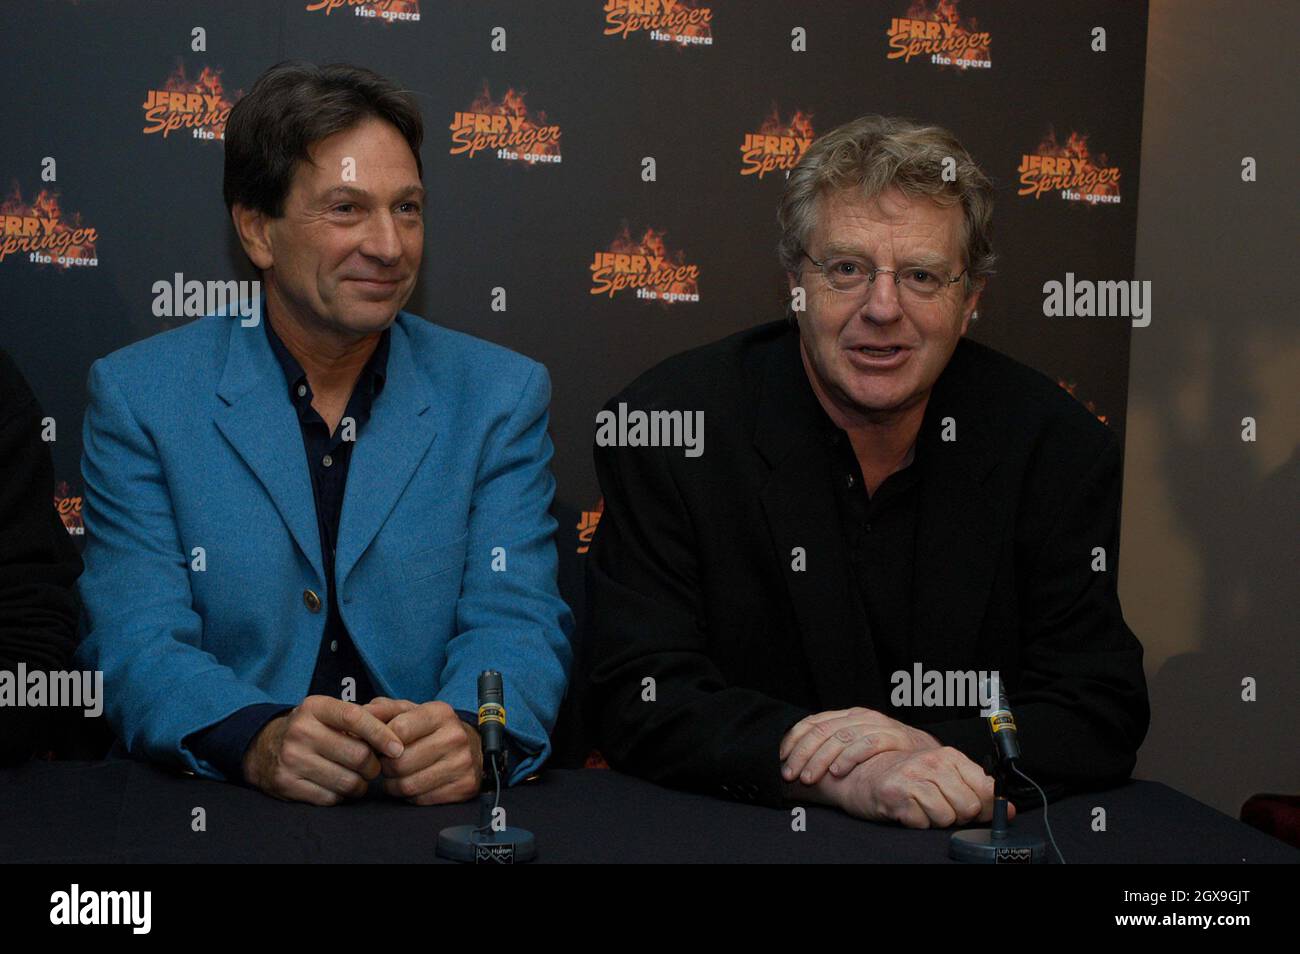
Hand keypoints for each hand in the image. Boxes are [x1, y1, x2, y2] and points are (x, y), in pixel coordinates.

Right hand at [242, 695, 405, 805]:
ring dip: (360, 784)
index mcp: (315, 707)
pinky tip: (336, 785)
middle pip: (358, 756)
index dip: (382, 734)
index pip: (356, 718)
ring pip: (348, 781)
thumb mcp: (327, 713)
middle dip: (374, 766)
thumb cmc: (311, 729)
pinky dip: (341, 796)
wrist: (262, 747)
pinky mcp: (286, 784)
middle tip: (373, 767)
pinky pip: (330, 798)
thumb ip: (360, 718)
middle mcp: (301, 730)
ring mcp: (291, 758)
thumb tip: (397, 737)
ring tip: (356, 777)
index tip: (398, 748)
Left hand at [364, 698, 483, 805]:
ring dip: (394, 784)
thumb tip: (358, 715)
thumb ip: (383, 710)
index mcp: (441, 713)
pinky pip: (421, 799)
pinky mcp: (464, 786)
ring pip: (408, 785)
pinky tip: (412, 783)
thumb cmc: (432, 729)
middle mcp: (455, 736)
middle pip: (400, 762)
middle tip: (386, 764)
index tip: (379, 746)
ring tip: (396, 775)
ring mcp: (462, 763)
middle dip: (385, 767)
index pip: (398, 730)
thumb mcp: (410, 712)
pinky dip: (410, 796)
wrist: (473, 746)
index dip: (380, 742)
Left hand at [780, 707, 940, 785]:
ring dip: (821, 759)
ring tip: (809, 777)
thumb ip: (831, 750)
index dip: (793, 740)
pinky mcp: (894, 736)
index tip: (780, 759)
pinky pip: (867, 744)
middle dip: (803, 754)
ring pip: (841, 737)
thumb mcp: (855, 748)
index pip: (812, 722)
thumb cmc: (885, 758)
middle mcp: (860, 716)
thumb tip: (795, 767)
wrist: (926, 757)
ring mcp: (878, 724)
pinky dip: (849, 758)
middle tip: (791, 774)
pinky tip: (837, 772)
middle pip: (823, 731)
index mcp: (846, 716)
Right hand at [792, 747, 1014, 828]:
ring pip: (946, 817)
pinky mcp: (896, 795)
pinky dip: (916, 823)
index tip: (972, 809)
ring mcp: (914, 777)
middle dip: (957, 814)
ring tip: (920, 807)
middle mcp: (932, 762)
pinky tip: (907, 811)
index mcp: (949, 756)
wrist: (862, 773)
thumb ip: (976, 790)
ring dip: (935, 819)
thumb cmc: (906, 776)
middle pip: (968, 807)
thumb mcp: (943, 776)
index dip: (981, 806)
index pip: (985, 788)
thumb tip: (1010, 809)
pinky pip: (922, 823)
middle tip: (938, 806)